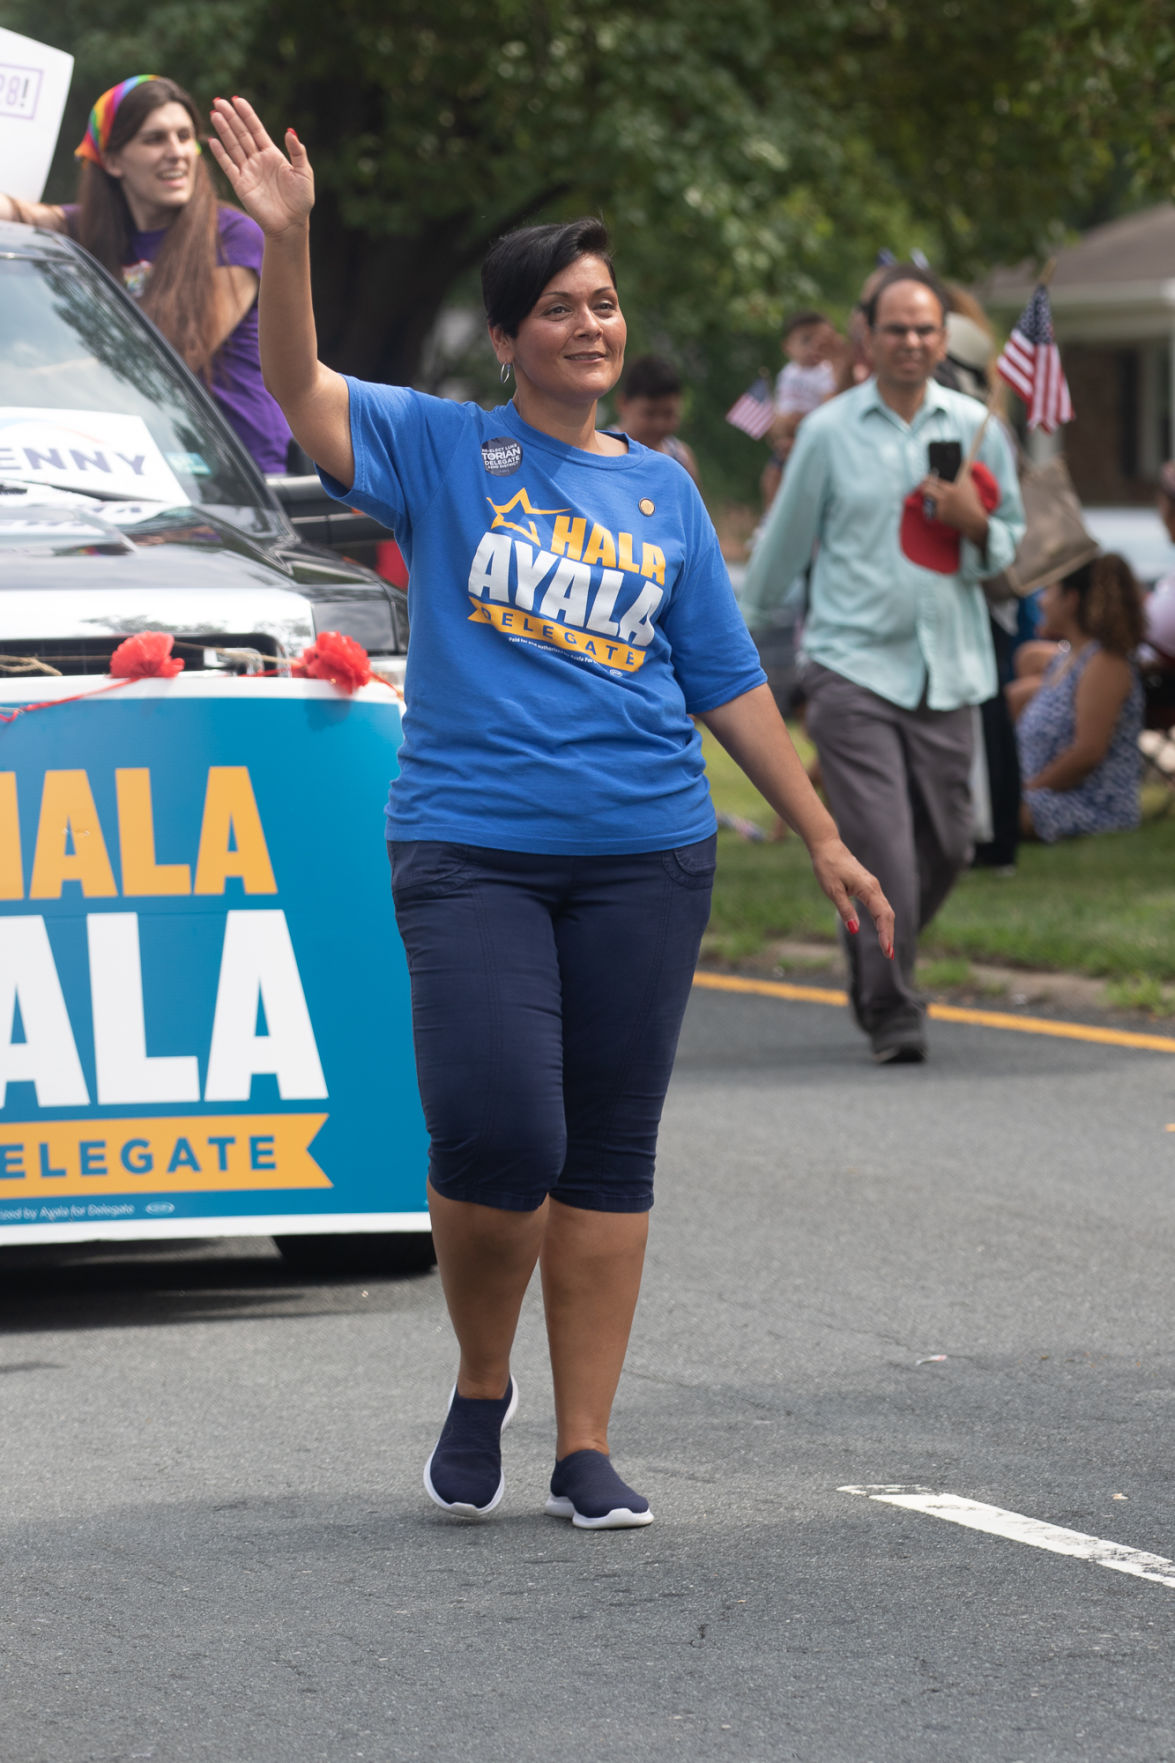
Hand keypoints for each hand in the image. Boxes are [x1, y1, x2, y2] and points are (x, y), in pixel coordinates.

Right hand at [208, 96, 313, 237]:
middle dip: (231, 117)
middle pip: (241, 134)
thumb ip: (298, 152)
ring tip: (214, 113)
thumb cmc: (300, 200)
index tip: (237, 99)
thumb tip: (290, 131)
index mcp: (272, 154)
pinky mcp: (241, 185)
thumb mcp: (304, 173)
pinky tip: (213, 140)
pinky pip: (228, 166)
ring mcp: (248, 172)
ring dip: (223, 130)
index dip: (247, 114)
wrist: (291, 224)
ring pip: (233, 146)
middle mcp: (258, 160)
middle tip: (219, 100)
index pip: (256, 130)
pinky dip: (220, 154)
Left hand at [808, 837, 894, 958]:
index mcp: (868, 888)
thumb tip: (854, 930)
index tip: (886, 951)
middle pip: (887, 915)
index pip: (882, 915)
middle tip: (888, 956)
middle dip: (889, 935)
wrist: (827, 846)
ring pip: (885, 911)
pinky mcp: (868, 887)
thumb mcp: (832, 890)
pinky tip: (881, 931)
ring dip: (887, 929)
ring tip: (886, 948)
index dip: (885, 934)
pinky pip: (879, 906)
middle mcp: (874, 888)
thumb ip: (845, 910)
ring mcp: (873, 887)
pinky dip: (882, 920)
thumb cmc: (828, 866)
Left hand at [918, 468, 987, 545]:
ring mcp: (941, 508)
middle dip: (923, 487)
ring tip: (941, 499)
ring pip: (930, 500)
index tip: (925, 478)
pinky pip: (935, 510)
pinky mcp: (940, 517)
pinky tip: (948, 511)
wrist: (973, 520)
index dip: (928, 479)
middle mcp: (945, 498)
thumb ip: (963, 473)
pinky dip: (939, 509)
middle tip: (922, 486)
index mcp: (952, 489)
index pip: (934, 481)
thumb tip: (961, 461)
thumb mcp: (969, 485)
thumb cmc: (971, 500)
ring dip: (932, 498)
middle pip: (927, 490)